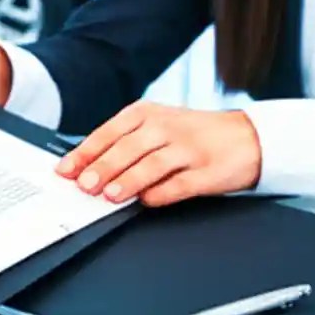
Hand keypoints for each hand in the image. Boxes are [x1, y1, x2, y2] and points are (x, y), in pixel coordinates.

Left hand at [57, 101, 262, 207]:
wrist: (248, 137)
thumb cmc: (192, 134)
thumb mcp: (156, 125)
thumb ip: (123, 142)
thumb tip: (85, 167)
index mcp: (147, 113)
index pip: (109, 132)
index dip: (85, 153)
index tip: (65, 171)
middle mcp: (167, 127)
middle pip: (128, 148)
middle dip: (102, 168)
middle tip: (84, 185)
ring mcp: (189, 149)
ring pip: (152, 164)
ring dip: (128, 180)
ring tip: (109, 195)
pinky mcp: (208, 172)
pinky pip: (180, 184)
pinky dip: (161, 194)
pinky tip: (146, 201)